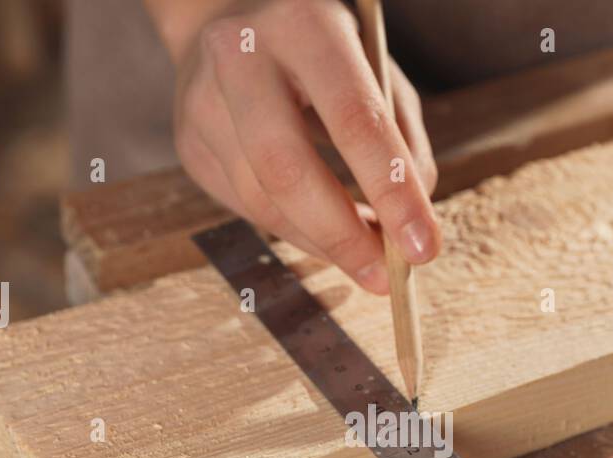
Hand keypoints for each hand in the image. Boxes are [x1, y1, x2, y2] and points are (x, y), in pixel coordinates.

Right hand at [164, 0, 439, 292]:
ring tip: (364, 260)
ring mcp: (203, 101)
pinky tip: (323, 233)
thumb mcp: (377, 70)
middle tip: (384, 277)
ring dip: (321, 243)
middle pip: (288, 169)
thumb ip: (402, 140)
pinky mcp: (190, 143)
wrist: (229, 23)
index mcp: (304, 25)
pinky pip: (246, 208)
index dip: (391, 191)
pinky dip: (294, 231)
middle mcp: (242, 56)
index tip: (422, 246)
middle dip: (343, 236)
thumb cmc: (323, 55)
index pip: (353, 119)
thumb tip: (409, 223)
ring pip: (262, 201)